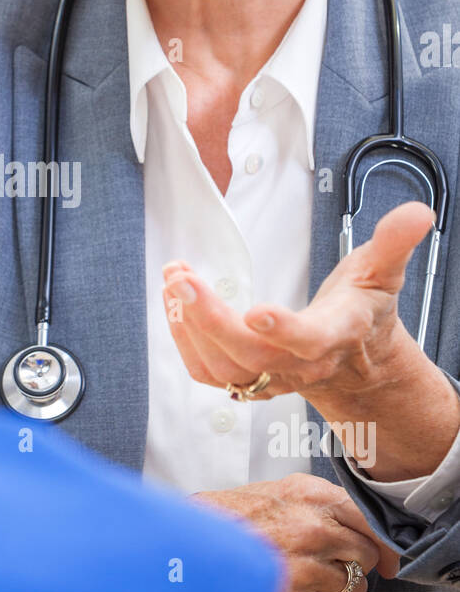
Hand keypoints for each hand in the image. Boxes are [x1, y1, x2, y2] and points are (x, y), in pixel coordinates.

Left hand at [161, 200, 434, 402]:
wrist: (355, 366)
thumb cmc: (361, 313)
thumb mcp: (381, 274)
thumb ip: (394, 244)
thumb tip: (418, 213)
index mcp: (334, 337)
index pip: (309, 340)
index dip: (284, 329)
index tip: (256, 310)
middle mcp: (298, 364)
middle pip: (250, 356)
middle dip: (211, 321)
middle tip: (183, 281)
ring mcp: (269, 377)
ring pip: (222, 368)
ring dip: (190, 327)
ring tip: (174, 280)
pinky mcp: (246, 379)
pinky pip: (207, 372)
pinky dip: (185, 340)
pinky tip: (174, 303)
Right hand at [193, 474, 400, 591]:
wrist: (200, 543)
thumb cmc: (240, 517)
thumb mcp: (286, 491)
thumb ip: (329, 504)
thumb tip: (369, 527)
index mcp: (314, 497)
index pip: (373, 523)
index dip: (384, 545)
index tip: (388, 559)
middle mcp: (314, 530)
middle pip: (367, 557)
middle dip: (355, 564)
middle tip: (333, 563)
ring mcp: (306, 566)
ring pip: (353, 587)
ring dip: (336, 586)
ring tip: (306, 574)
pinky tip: (291, 586)